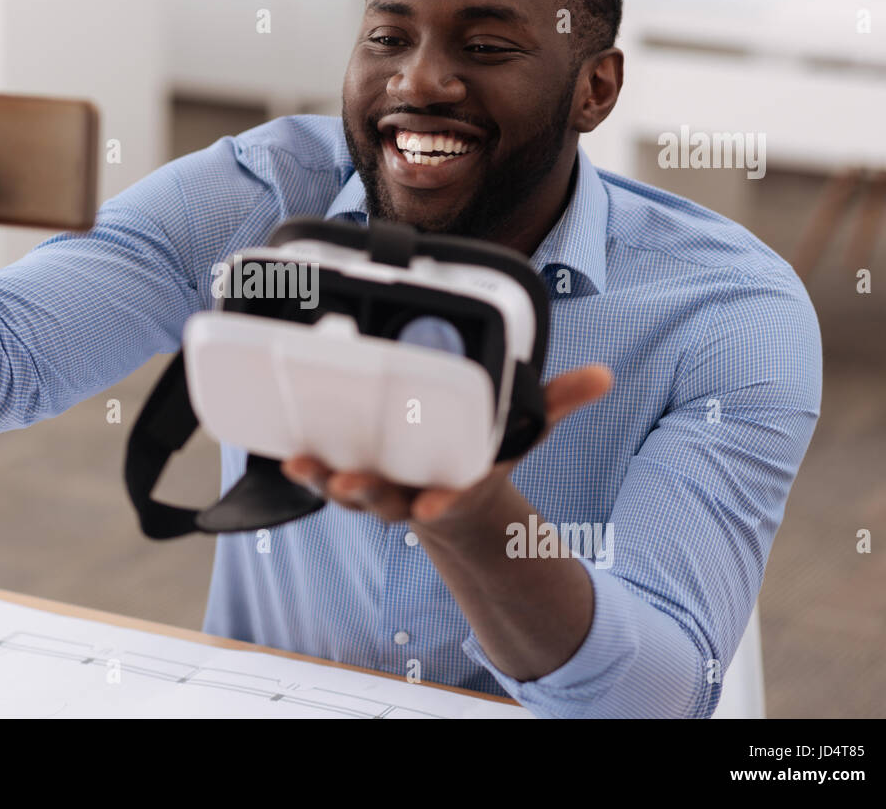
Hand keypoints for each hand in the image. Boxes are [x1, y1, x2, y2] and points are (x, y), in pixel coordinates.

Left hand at [280, 364, 613, 527]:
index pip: (443, 503)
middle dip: (364, 493)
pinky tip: (282, 450)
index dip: (435, 508)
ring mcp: (374, 488)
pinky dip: (302, 465)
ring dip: (322, 480)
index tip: (429, 510)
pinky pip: (320, 473)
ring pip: (343, 490)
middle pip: (383, 500)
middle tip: (347, 482)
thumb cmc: (483, 457)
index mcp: (451, 488)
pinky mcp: (346, 473)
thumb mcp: (523, 432)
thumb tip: (602, 375)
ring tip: (302, 465)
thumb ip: (557, 402)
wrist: (451, 494)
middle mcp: (408, 494)